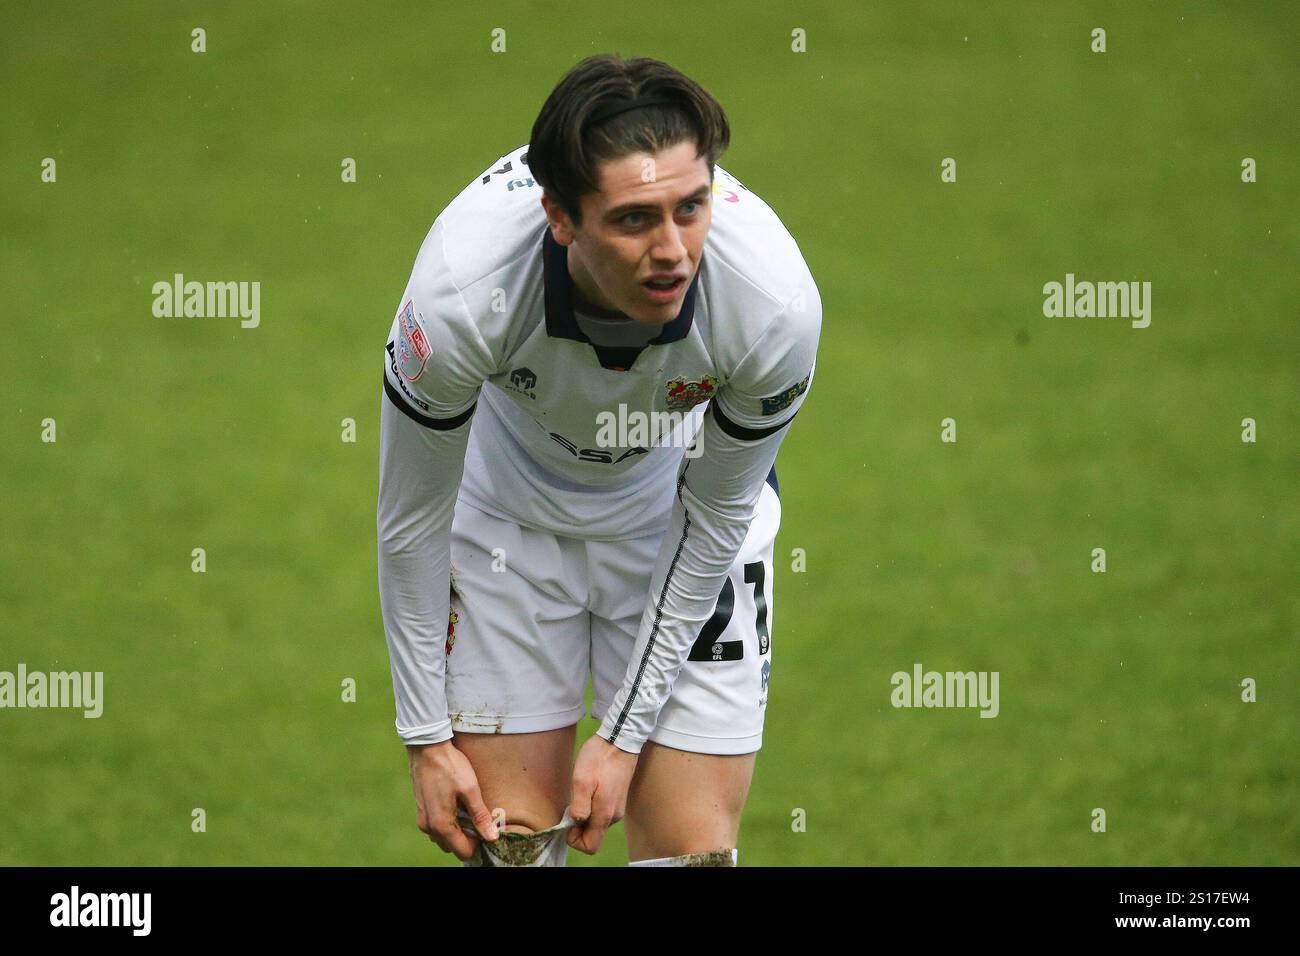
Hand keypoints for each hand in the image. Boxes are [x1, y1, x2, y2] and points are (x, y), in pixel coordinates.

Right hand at [407, 740, 497, 860]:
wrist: (426, 746)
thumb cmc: (450, 766)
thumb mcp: (470, 789)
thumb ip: (480, 816)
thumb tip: (492, 837)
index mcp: (441, 824)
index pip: (462, 851)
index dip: (478, 844)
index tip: (487, 829)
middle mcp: (428, 826)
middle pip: (452, 846)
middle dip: (467, 839)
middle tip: (480, 820)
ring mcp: (422, 818)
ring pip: (443, 837)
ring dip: (456, 831)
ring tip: (469, 811)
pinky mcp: (421, 809)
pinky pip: (436, 826)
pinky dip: (448, 822)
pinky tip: (457, 805)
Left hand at [566, 734, 638, 853]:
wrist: (619, 740)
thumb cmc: (599, 758)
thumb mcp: (581, 780)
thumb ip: (579, 806)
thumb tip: (577, 823)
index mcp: (605, 814)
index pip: (590, 846)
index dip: (575, 840)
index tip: (567, 822)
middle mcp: (613, 816)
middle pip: (593, 835)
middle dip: (578, 827)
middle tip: (571, 804)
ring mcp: (617, 808)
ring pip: (596, 824)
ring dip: (584, 816)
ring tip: (579, 793)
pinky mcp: (617, 799)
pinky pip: (601, 813)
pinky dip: (591, 808)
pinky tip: (588, 790)